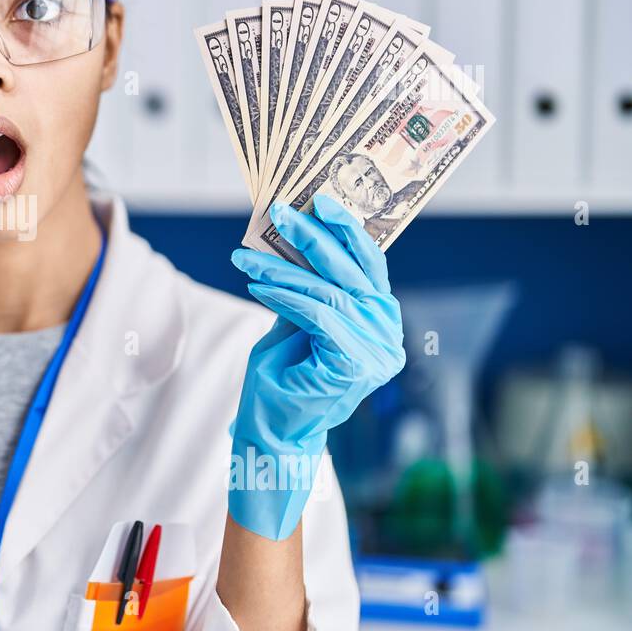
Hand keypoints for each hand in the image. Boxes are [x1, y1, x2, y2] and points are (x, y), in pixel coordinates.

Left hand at [226, 193, 404, 540]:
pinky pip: (317, 314)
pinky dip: (284, 294)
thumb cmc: (283, 376)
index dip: (347, 230)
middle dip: (311, 237)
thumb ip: (308, 286)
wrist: (273, 431)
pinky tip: (256, 283)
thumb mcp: (296, 319)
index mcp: (381, 319)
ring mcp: (377, 351)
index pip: (369, 265)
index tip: (319, 200)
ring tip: (243, 257)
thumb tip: (297, 235)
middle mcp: (388, 334)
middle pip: (351, 272)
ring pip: (327, 291)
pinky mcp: (355, 363)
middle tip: (278, 211)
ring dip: (280, 268)